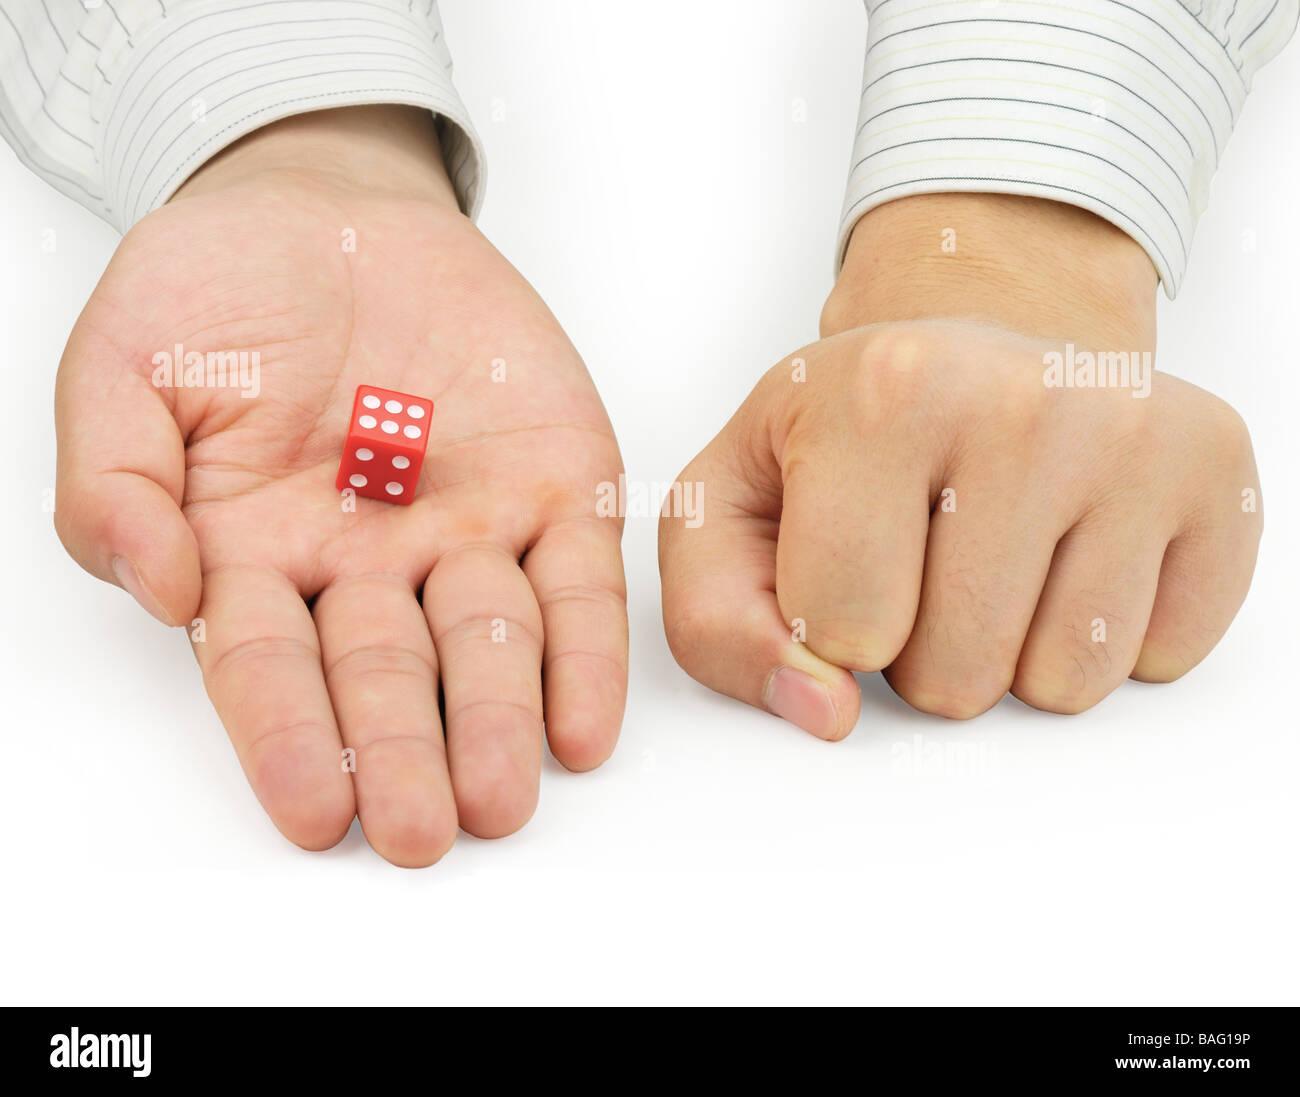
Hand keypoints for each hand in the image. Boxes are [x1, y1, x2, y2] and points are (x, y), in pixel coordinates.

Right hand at [55, 107, 626, 864]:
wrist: (336, 212)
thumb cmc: (221, 288)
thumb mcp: (125, 364)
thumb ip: (115, 481)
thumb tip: (159, 587)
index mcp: (257, 557)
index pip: (272, 668)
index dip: (292, 737)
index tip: (315, 809)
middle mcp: (369, 567)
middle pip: (390, 676)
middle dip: (406, 754)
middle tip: (423, 831)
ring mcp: (468, 532)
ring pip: (491, 643)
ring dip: (500, 722)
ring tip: (507, 796)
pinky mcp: (555, 490)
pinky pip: (577, 583)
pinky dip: (585, 653)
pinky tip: (584, 726)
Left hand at [659, 195, 1260, 736]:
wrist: (971, 343)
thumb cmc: (847, 429)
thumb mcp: (727, 504)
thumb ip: (719, 623)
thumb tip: (822, 711)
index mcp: (885, 393)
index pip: (842, 633)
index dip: (829, 625)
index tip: (842, 552)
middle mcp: (1027, 402)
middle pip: (953, 679)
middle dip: (919, 648)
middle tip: (923, 551)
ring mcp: (1137, 436)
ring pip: (1063, 685)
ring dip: (1010, 650)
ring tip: (990, 551)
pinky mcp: (1217, 474)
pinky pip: (1157, 658)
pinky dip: (1101, 635)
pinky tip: (1065, 549)